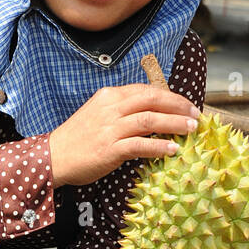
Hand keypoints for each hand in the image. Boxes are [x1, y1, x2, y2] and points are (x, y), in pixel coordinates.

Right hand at [48, 84, 200, 188]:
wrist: (52, 157)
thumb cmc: (78, 139)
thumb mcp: (99, 115)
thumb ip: (122, 111)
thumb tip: (152, 114)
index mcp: (109, 96)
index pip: (146, 90)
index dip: (170, 96)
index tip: (186, 105)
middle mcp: (111, 108)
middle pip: (152, 99)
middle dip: (178, 106)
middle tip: (196, 115)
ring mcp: (110, 128)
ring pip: (150, 119)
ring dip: (175, 123)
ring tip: (191, 129)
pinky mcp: (110, 149)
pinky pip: (141, 144)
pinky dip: (159, 145)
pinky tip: (172, 149)